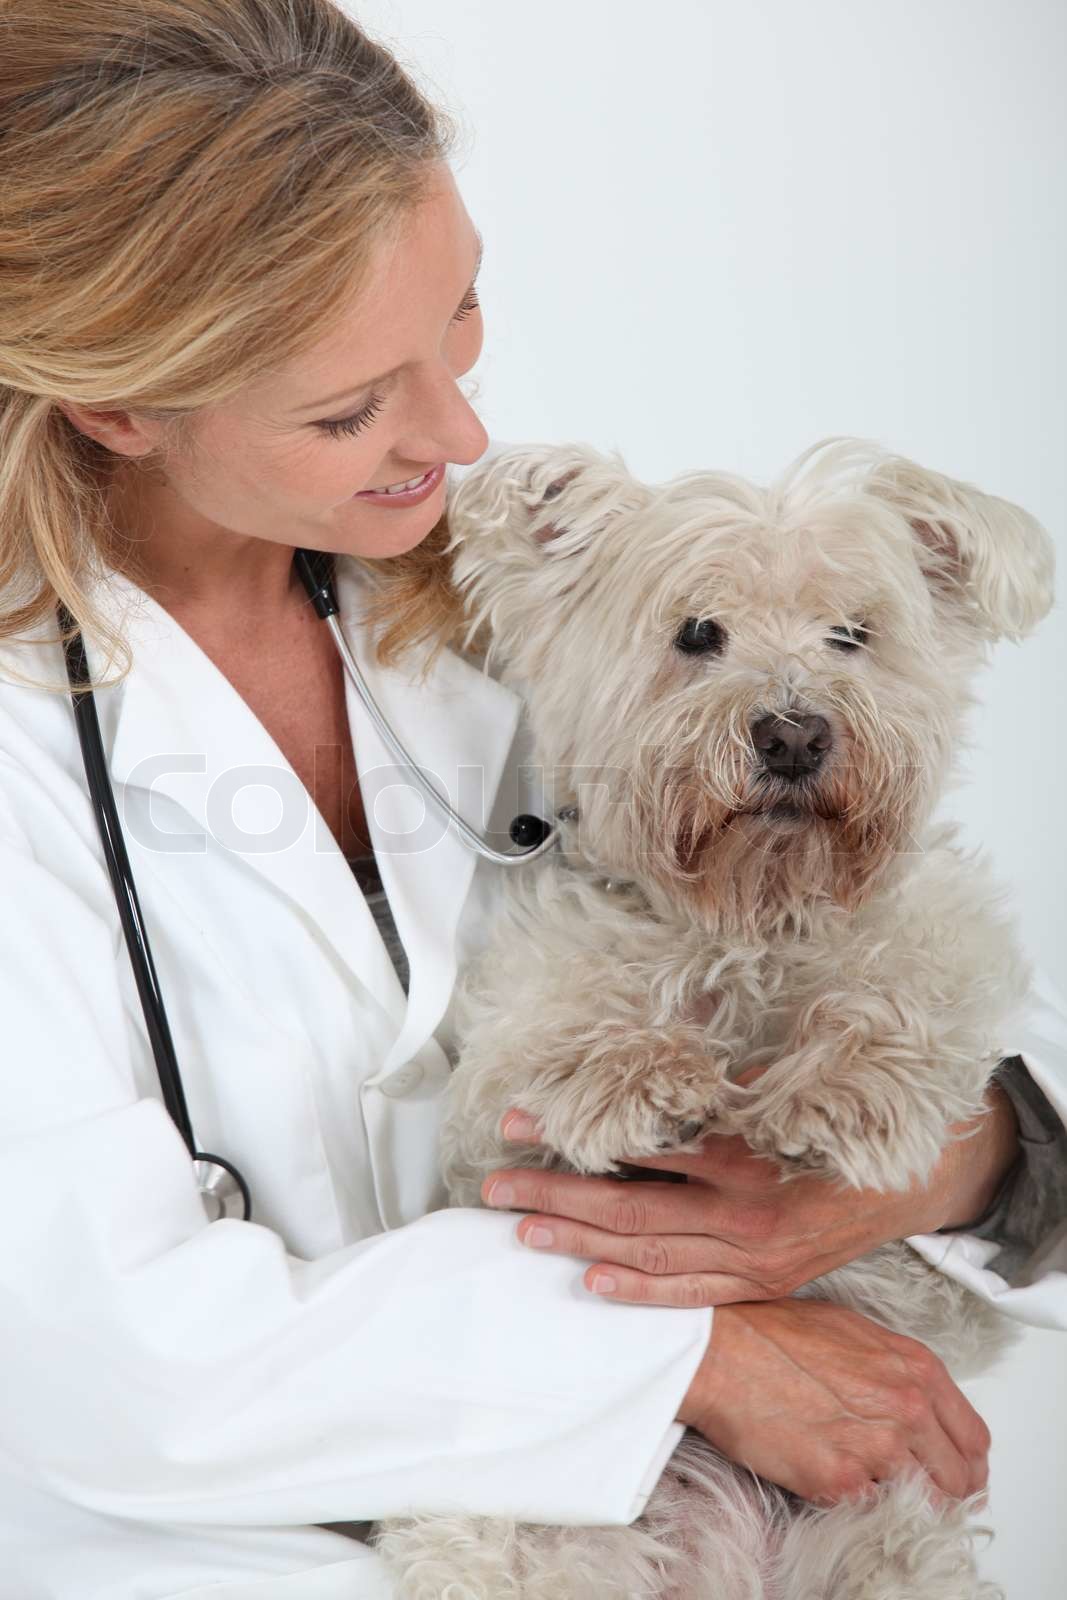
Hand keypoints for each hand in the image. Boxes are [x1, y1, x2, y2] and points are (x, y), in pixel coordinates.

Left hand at [483, 1079, 1019, 1305]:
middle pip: (630, 1208)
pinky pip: (690, 1294)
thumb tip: (663, 1054)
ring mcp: (750, 1259)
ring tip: (521, 1229)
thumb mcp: (783, 1091)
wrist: (905, 1186)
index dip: (576, 1136)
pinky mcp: (758, 1286)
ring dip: (580, 1242)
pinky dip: (640, 1293)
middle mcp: (742, 1214)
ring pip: (649, 1254)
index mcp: (745, 1156)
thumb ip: (725, 1085)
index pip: (640, 1146)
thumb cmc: (833, 1126)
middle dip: (556, 1196)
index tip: (521, 1122)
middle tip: (494, 1186)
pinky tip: (590, 1283)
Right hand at [679, 1297, 990, 1505]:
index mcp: (915, 1368)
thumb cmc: (774, 1334)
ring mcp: (876, 1448)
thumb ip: (894, 1369)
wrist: (719, 1353)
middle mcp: (906, 1408)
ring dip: (905, 1502)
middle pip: (959, 1479)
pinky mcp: (839, 1481)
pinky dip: (859, 1505)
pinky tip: (837, 1483)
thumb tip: (913, 1402)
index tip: (954, 1474)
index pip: (974, 1438)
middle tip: (921, 1494)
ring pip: (922, 1503)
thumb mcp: (853, 1330)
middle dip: (946, 1492)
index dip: (966, 1464)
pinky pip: (870, 1511)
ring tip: (875, 1488)